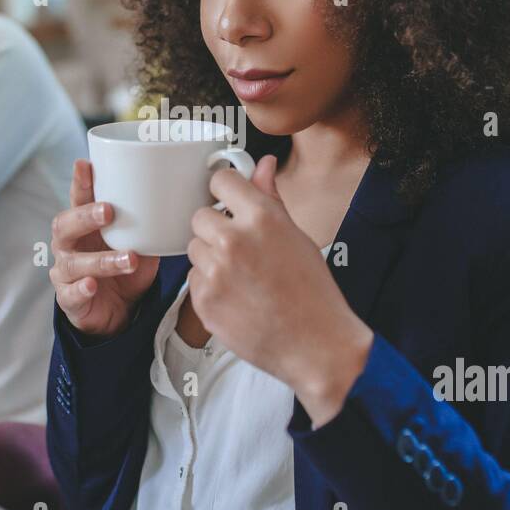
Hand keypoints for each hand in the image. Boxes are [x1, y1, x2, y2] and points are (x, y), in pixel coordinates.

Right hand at [50, 159, 159, 334]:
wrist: (117, 311)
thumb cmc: (125, 268)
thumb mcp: (139, 242)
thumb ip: (148, 224)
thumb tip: (180, 197)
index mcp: (82, 226)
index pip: (77, 199)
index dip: (80, 182)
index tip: (85, 164)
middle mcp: (68, 246)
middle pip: (65, 226)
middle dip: (85, 216)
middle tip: (108, 211)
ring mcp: (66, 273)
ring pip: (74, 263)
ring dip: (101, 259)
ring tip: (128, 258)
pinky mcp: (69, 299)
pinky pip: (72, 294)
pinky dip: (82, 289)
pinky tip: (92, 285)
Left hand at [187, 155, 373, 426]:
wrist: (316, 344)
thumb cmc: (312, 291)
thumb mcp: (296, 235)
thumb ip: (271, 197)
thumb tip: (263, 164)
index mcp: (262, 218)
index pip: (221, 181)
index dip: (225, 191)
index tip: (228, 200)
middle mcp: (234, 241)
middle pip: (200, 216)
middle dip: (216, 229)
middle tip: (241, 250)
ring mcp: (215, 272)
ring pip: (194, 249)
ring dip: (210, 258)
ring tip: (242, 277)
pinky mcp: (203, 301)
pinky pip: (193, 280)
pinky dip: (209, 287)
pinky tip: (236, 297)